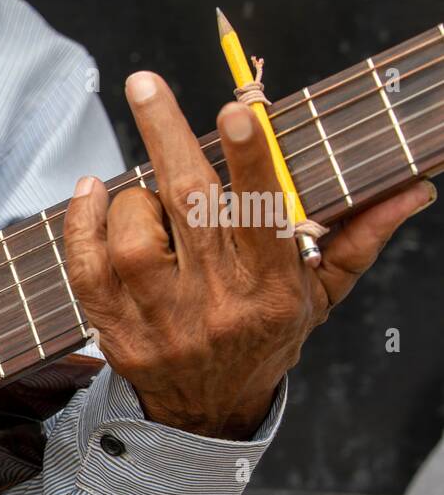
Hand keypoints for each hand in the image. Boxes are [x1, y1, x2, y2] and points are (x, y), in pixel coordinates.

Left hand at [64, 71, 435, 439]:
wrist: (209, 410)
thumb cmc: (265, 335)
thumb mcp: (319, 293)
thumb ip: (358, 236)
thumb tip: (414, 187)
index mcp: (272, 288)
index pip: (264, 217)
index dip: (253, 162)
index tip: (238, 111)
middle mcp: (216, 303)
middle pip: (189, 208)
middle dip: (166, 138)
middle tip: (145, 84)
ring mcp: (161, 321)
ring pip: (134, 238)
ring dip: (130, 199)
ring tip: (143, 195)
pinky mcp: (117, 332)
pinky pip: (87, 270)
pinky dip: (83, 224)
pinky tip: (91, 193)